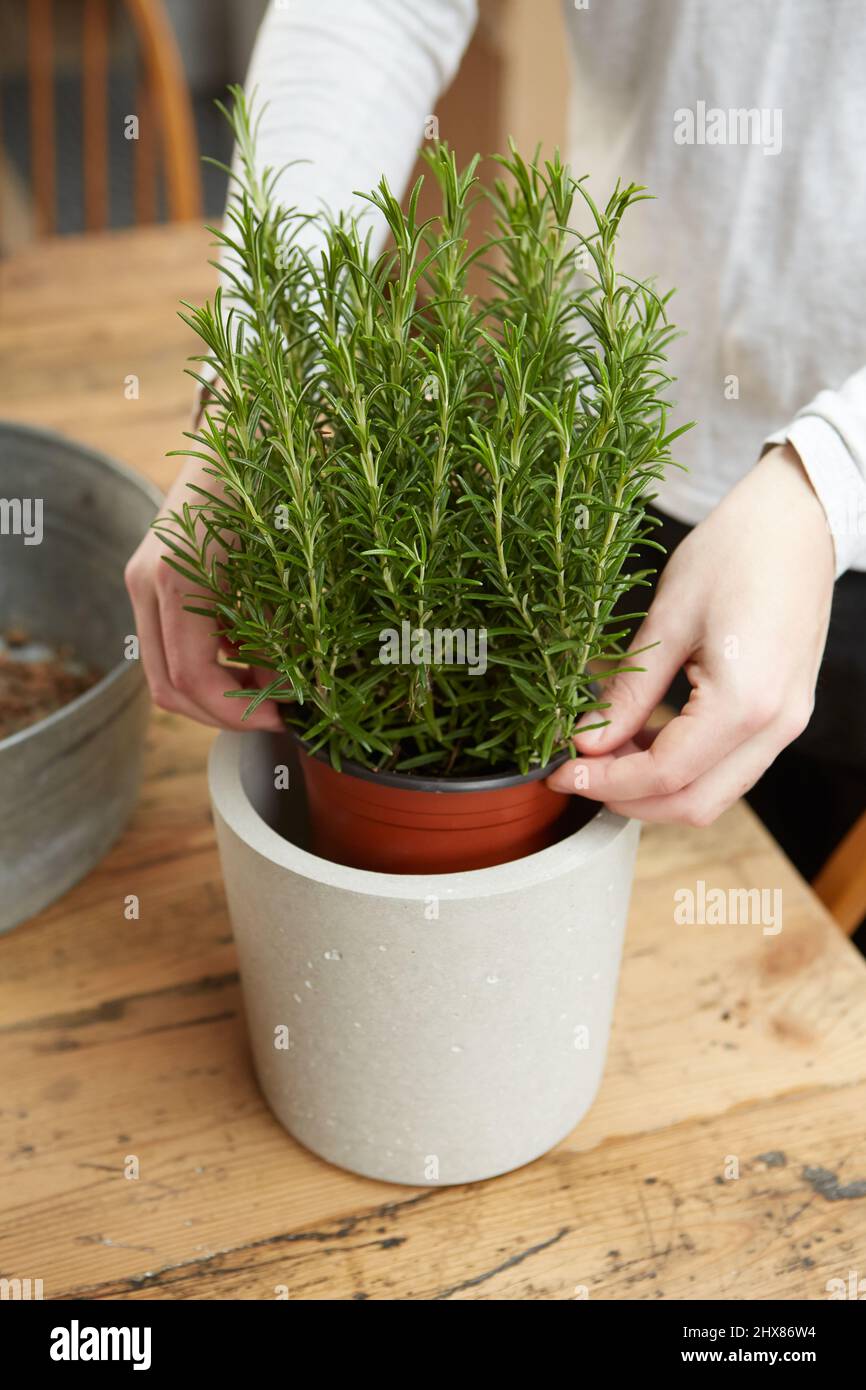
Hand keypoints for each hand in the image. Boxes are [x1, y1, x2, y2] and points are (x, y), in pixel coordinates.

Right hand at [124, 458, 283, 731]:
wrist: (241, 424)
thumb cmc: (274, 481)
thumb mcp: (283, 564)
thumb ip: (279, 632)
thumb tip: (285, 692)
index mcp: (178, 579)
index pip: (192, 676)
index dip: (237, 712)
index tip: (282, 719)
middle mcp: (147, 582)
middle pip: (167, 685)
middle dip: (221, 712)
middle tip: (274, 716)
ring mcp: (142, 579)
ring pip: (164, 668)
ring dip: (214, 689)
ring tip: (269, 683)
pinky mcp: (151, 575)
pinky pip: (168, 641)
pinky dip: (208, 660)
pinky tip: (251, 650)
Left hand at [546, 444, 834, 824]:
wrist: (797, 519)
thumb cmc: (735, 552)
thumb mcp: (666, 621)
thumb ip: (627, 694)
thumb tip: (585, 741)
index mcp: (745, 702)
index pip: (665, 776)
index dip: (605, 782)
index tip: (562, 772)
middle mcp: (775, 726)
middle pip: (693, 804)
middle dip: (628, 799)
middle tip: (578, 772)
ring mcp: (785, 724)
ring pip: (713, 793)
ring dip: (655, 788)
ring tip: (605, 751)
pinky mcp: (782, 714)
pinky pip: (729, 766)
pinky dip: (683, 767)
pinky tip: (642, 738)